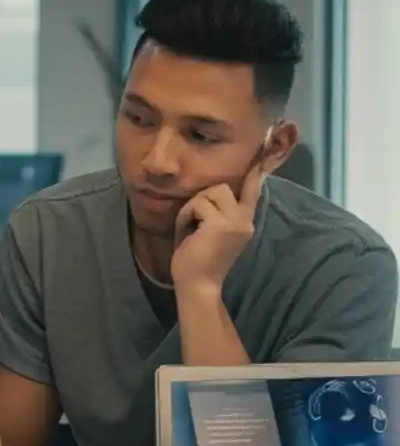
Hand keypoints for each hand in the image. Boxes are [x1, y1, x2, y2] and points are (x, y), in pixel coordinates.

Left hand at [170, 168, 264, 292]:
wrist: (198, 286)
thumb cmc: (197, 262)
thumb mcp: (211, 233)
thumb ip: (217, 214)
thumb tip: (209, 191)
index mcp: (244, 223)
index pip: (253, 192)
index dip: (254, 175)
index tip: (259, 159)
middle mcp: (245, 221)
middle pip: (222, 188)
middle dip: (202, 198)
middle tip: (192, 219)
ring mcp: (235, 222)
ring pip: (210, 193)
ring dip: (193, 207)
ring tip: (188, 227)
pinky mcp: (220, 225)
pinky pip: (197, 205)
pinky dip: (185, 216)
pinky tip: (185, 232)